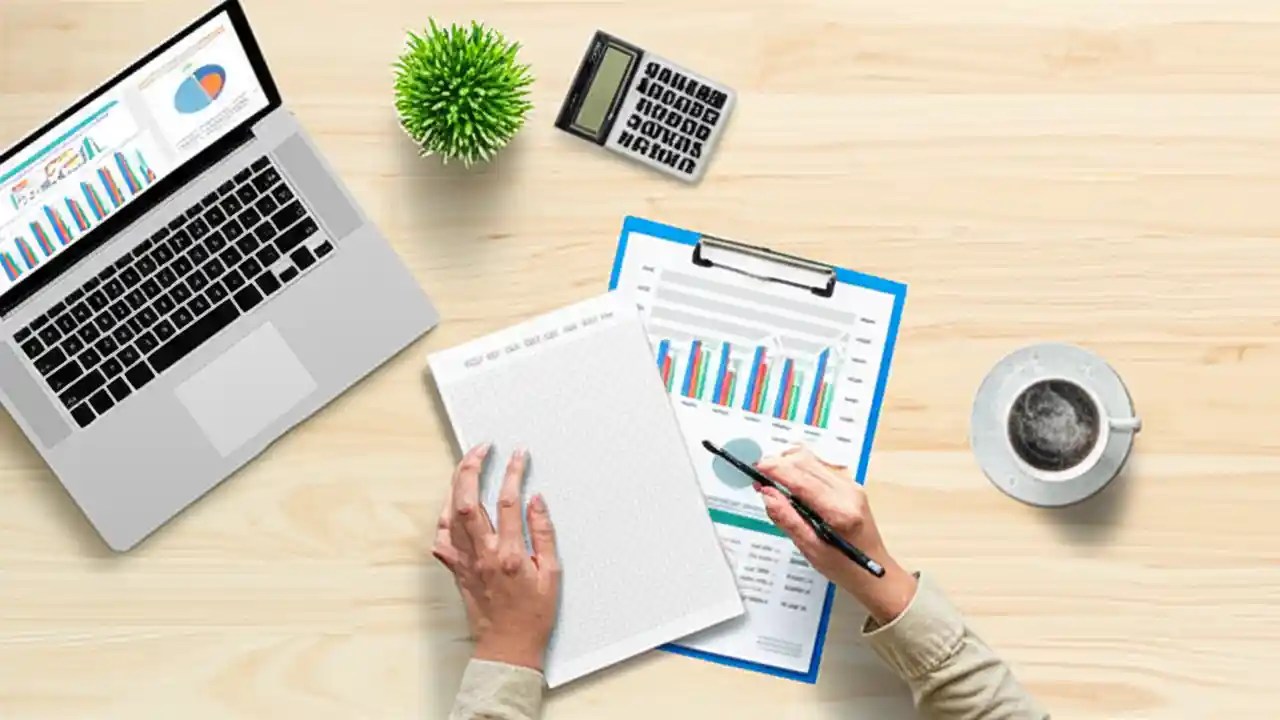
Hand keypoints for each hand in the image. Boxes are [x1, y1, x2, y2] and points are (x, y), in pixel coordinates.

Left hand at [432, 443, 561, 670]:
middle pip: (467, 501)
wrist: (507, 648)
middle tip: (481, 449)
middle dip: (471, 468)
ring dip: (455, 486)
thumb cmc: (532, 616)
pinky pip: (442, 538)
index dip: (512, 472)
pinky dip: (445, 517)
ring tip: (466, 467)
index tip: (518, 455)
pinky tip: (452, 507)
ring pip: (450, 515)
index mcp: (509, 555)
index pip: (507, 502)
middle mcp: (482, 555)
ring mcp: (465, 562)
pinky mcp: (456, 570)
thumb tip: (536, 501)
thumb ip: (543, 534)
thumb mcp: (551, 574)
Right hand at [755, 446, 916, 623]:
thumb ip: (788, 519)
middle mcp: (848, 491)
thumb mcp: (810, 549)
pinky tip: (791, 481)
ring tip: (772, 479)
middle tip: (759, 477)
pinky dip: (801, 468)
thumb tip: (767, 494)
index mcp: (839, 511)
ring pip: (813, 460)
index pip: (802, 480)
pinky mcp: (850, 485)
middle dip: (779, 464)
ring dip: (789, 463)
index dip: (776, 469)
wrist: (874, 571)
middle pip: (807, 462)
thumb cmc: (844, 567)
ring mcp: (851, 485)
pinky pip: (821, 466)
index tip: (756, 469)